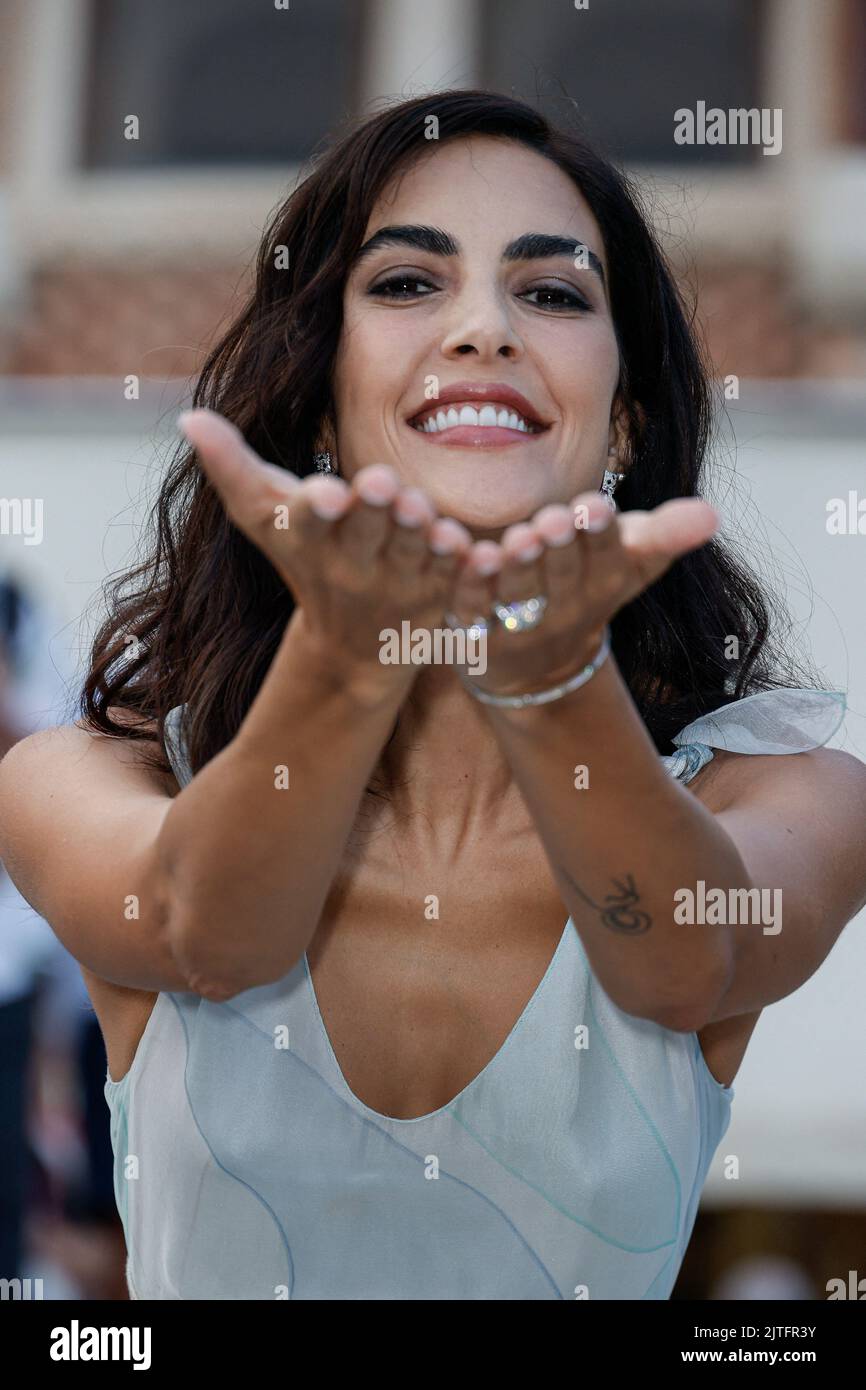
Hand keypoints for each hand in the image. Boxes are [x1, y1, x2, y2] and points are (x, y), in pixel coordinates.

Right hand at [177, 409, 473, 690]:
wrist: (352, 647)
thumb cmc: (305, 560)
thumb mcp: (265, 518)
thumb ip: (231, 467)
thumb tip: (189, 417)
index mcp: (309, 540)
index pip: (304, 523)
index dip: (313, 509)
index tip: (323, 494)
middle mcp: (353, 565)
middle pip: (364, 533)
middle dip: (371, 510)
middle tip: (380, 483)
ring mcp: (399, 581)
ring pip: (412, 553)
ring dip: (418, 533)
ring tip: (420, 508)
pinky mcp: (441, 592)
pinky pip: (456, 578)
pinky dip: (463, 566)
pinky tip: (471, 547)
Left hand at [448, 490, 720, 698]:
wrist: (535, 666)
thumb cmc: (583, 589)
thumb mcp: (628, 563)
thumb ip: (663, 536)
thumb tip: (711, 515)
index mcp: (600, 585)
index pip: (607, 559)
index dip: (601, 537)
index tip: (596, 508)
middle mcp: (560, 608)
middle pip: (561, 577)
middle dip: (559, 549)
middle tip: (555, 520)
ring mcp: (515, 623)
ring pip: (514, 593)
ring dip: (513, 567)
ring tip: (515, 538)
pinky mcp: (470, 630)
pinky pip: (464, 603)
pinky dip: (463, 580)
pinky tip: (461, 550)